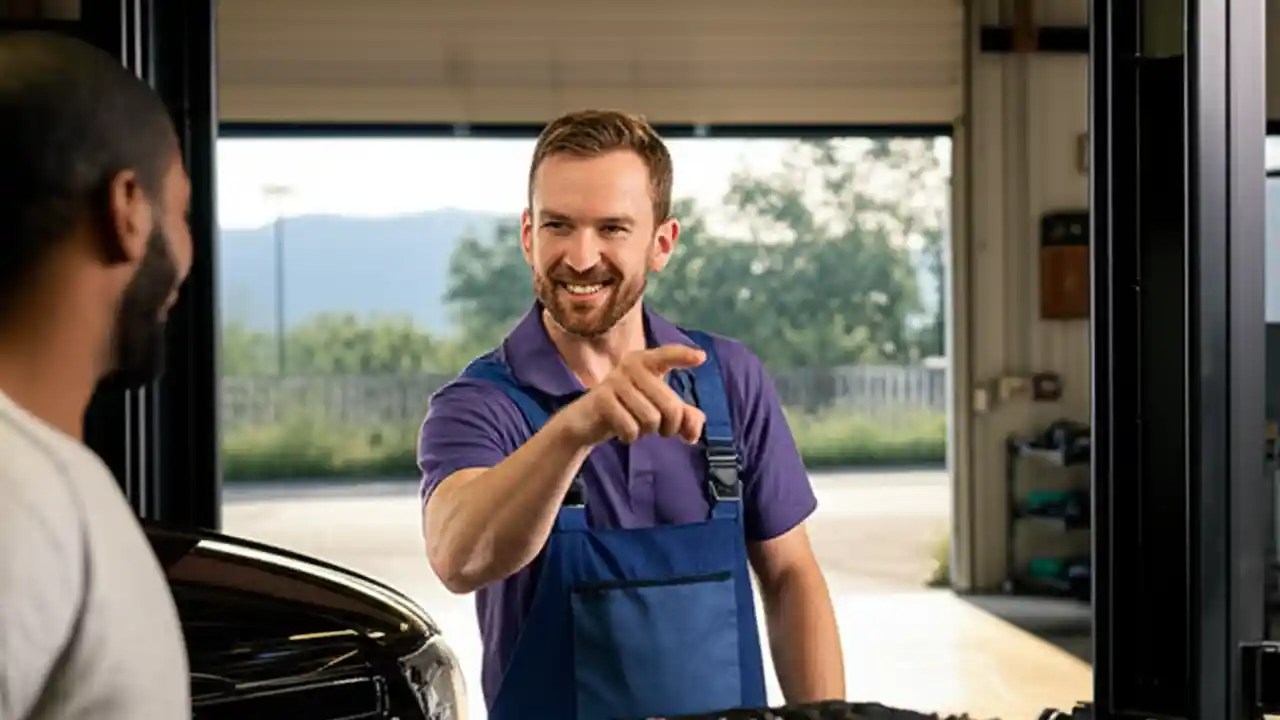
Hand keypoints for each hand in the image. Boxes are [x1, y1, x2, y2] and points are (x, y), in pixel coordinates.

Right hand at [557, 345, 707, 446]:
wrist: (587, 421)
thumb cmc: (630, 410)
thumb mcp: (660, 412)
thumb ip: (684, 418)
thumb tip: (693, 432)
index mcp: (646, 362)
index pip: (667, 355)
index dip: (683, 357)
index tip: (701, 358)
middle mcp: (630, 365)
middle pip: (670, 406)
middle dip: (670, 427)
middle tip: (660, 429)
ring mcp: (614, 380)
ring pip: (651, 419)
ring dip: (648, 431)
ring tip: (637, 426)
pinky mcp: (602, 399)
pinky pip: (631, 427)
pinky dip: (630, 437)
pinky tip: (622, 431)